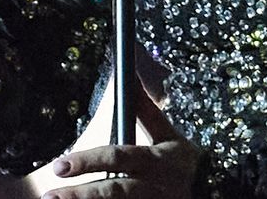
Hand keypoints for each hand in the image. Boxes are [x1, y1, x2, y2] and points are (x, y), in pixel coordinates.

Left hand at [43, 83, 203, 198]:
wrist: (215, 194)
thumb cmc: (186, 164)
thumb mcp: (170, 137)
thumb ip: (147, 111)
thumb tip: (132, 78)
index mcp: (155, 160)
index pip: (119, 157)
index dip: (89, 160)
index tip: (60, 164)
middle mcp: (153, 186)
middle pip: (115, 191)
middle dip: (82, 194)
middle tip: (51, 193)